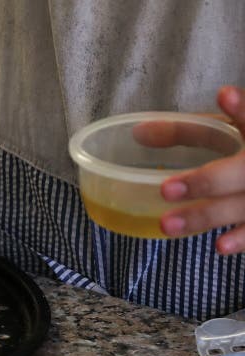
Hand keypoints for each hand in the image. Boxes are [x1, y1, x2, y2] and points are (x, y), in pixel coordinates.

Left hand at [159, 86, 244, 253]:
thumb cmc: (244, 151)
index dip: (242, 108)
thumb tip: (137, 134)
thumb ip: (185, 132)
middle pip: (240, 172)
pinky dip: (242, 239)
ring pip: (242, 205)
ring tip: (167, 224)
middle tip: (166, 189)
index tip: (224, 94)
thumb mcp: (223, 134)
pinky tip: (220, 245)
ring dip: (207, 215)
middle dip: (205, 181)